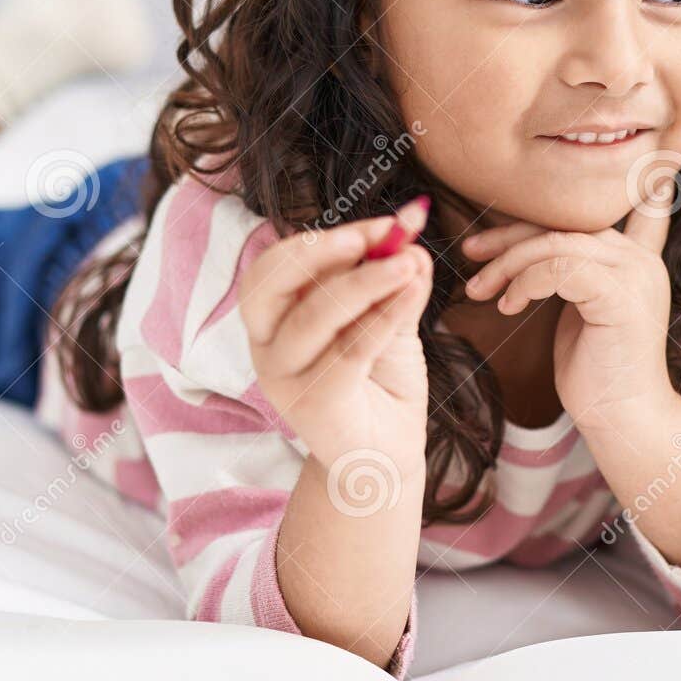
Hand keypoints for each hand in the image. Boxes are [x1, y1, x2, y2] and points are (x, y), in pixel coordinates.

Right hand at [239, 200, 433, 473]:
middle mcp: (267, 346)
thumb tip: (411, 243)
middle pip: (271, 283)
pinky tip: (413, 292)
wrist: (386, 457)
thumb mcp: (387, 323)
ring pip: (313, 317)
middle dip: (321, 250)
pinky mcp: (314, 406)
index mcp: (273, 318)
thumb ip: (394, 284)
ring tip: (409, 262)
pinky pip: (347, 352)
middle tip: (377, 233)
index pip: (278, 265)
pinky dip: (382, 316)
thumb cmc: (379, 384)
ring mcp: (285, 379)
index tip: (388, 223)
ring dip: (364, 282)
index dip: (326, 237)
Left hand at [460, 186, 676, 431]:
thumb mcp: (583, 311)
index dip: (604, 186)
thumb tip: (535, 252)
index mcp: (635, 259)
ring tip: (480, 290)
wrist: (624, 421)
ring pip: (555, 242)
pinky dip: (524, 283)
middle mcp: (639, 259)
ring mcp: (634, 275)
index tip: (587, 178)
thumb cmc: (598, 373)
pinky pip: (558, 268)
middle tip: (472, 252)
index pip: (619, 206)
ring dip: (507, 264)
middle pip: (564, 222)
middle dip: (511, 234)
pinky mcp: (619, 297)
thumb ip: (573, 273)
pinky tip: (508, 306)